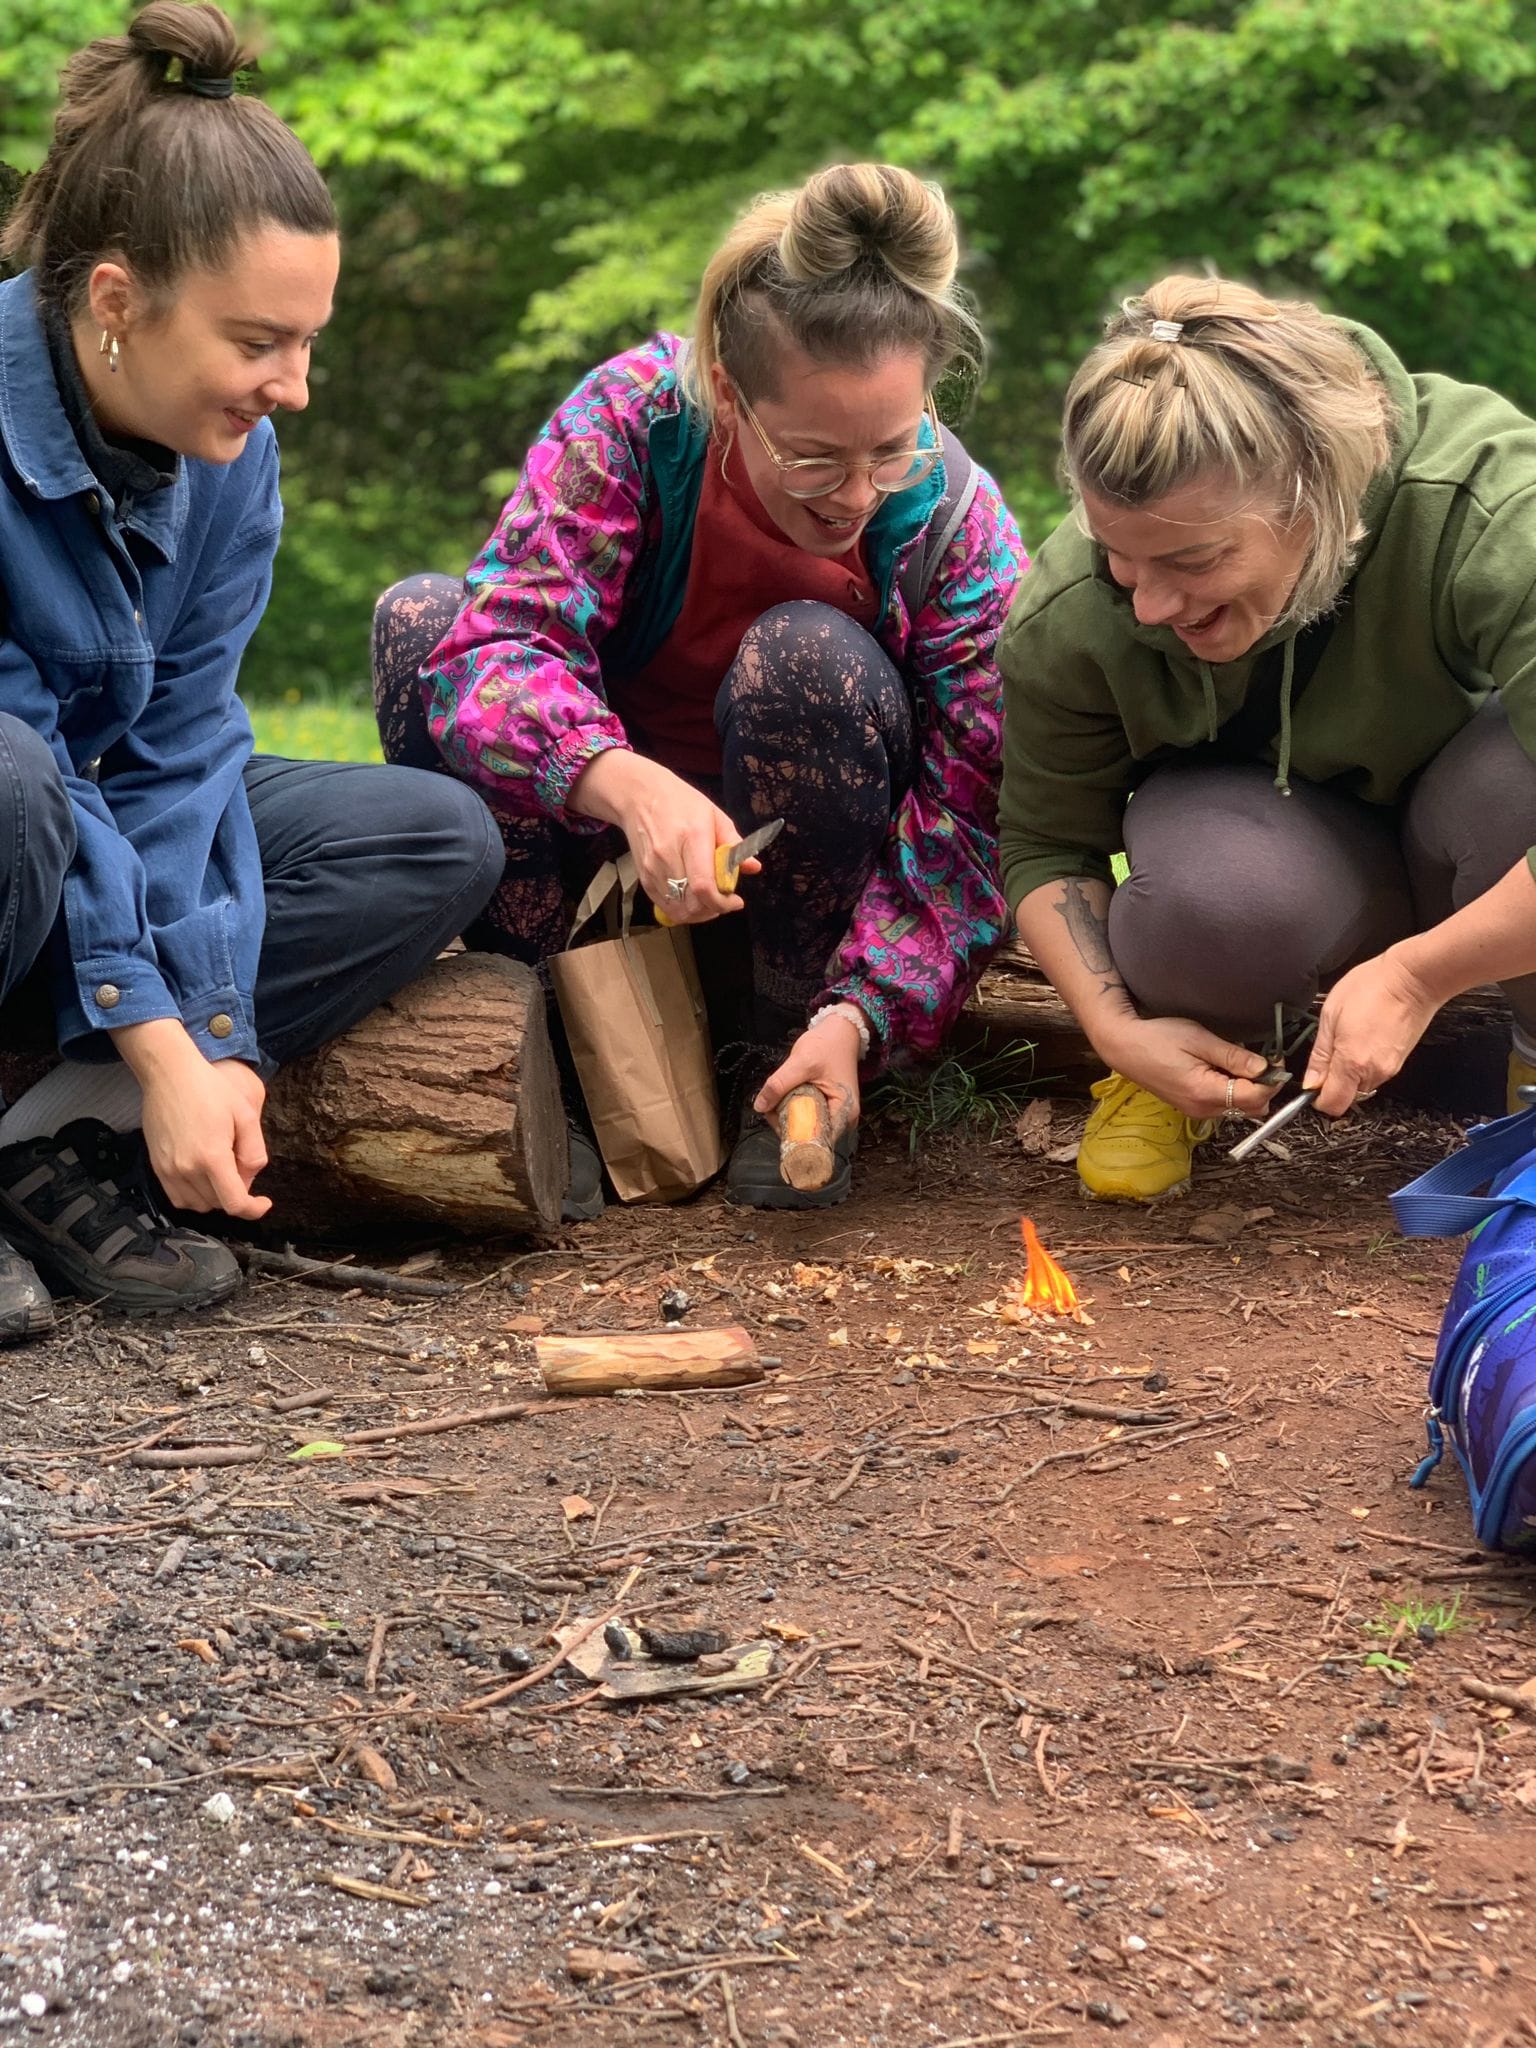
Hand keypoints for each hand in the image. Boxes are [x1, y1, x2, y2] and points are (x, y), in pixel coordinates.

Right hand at [141, 1056, 269, 1218]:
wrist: (169, 1074)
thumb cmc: (209, 1089)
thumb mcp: (245, 1115)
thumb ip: (254, 1152)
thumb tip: (250, 1179)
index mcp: (211, 1157)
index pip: (234, 1203)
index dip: (253, 1209)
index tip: (263, 1202)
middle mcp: (187, 1169)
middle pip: (218, 1204)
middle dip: (235, 1194)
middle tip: (240, 1168)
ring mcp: (168, 1169)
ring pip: (198, 1205)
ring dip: (215, 1197)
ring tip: (222, 1170)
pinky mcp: (157, 1166)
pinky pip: (178, 1197)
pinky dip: (194, 1196)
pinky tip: (204, 1176)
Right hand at [570, 751, 752, 923]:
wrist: (639, 796)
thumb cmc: (681, 802)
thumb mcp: (714, 816)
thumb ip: (734, 844)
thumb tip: (753, 867)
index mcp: (692, 838)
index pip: (704, 886)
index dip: (722, 903)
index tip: (735, 901)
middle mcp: (668, 856)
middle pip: (691, 903)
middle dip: (713, 910)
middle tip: (723, 900)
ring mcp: (652, 869)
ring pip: (677, 910)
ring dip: (698, 913)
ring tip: (709, 901)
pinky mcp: (643, 877)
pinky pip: (664, 906)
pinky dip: (681, 909)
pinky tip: (692, 898)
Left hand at [753, 1014, 861, 1136]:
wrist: (840, 1031)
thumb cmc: (826, 1045)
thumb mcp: (801, 1063)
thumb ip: (779, 1084)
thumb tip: (759, 1107)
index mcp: (844, 1113)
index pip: (818, 1141)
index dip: (795, 1138)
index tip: (776, 1124)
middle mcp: (843, 1119)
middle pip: (810, 1135)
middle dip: (787, 1124)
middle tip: (772, 1107)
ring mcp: (835, 1114)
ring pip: (806, 1126)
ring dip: (788, 1116)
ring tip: (778, 1098)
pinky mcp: (827, 1108)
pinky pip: (807, 1116)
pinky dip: (793, 1109)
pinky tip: (785, 1097)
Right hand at [1095, 1014, 1281, 1121]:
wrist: (1124, 1047)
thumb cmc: (1158, 1038)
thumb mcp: (1199, 1039)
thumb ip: (1234, 1056)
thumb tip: (1265, 1068)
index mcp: (1205, 1092)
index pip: (1255, 1097)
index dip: (1272, 1080)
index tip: (1275, 1059)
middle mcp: (1203, 1109)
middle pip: (1252, 1108)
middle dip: (1264, 1087)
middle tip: (1263, 1059)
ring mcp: (1196, 1111)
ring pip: (1240, 1109)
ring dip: (1250, 1090)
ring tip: (1242, 1062)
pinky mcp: (1192, 1108)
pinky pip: (1225, 1106)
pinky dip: (1235, 1091)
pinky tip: (1225, 1070)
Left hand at [1305, 949, 1437, 1115]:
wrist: (1413, 978)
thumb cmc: (1372, 987)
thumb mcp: (1330, 1015)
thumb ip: (1320, 1054)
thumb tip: (1311, 1082)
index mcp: (1353, 1064)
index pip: (1333, 1105)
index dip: (1318, 1097)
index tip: (1313, 1081)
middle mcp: (1375, 1072)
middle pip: (1347, 1097)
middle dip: (1333, 1082)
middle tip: (1330, 1051)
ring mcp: (1390, 1068)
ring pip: (1361, 1085)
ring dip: (1350, 1072)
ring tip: (1348, 1038)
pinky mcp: (1400, 1061)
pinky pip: (1375, 1073)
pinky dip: (1364, 1063)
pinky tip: (1363, 1037)